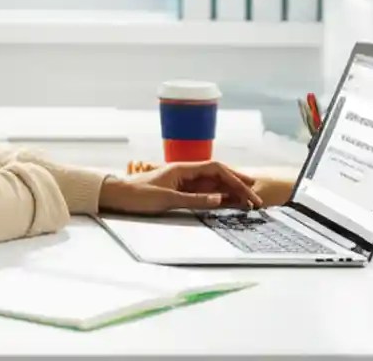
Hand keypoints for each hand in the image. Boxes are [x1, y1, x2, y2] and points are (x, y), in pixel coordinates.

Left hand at [126, 160, 294, 207]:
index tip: (248, 190)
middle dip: (238, 185)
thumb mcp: (167, 199)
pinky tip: (227, 204)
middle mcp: (185, 172)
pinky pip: (203, 193)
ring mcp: (183, 182)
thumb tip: (219, 198)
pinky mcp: (178, 191)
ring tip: (247, 202)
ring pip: (212, 184)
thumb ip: (195, 199)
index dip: (235, 179)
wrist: (116, 195)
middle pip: (218, 175)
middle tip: (255, 197)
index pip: (216, 169)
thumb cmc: (137, 195)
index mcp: (183, 168)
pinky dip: (217, 197)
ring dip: (230, 192)